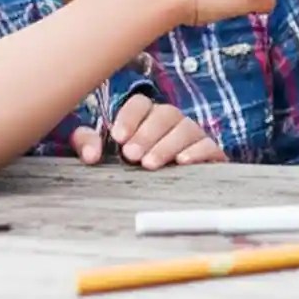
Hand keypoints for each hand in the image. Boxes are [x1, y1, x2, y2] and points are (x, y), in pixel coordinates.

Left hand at [70, 94, 225, 168]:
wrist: (168, 195)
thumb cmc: (133, 166)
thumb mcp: (105, 154)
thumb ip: (88, 145)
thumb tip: (90, 154)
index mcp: (146, 117)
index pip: (140, 103)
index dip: (130, 116)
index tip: (118, 137)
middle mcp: (171, 121)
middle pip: (165, 114)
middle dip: (147, 134)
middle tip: (131, 155)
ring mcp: (192, 135)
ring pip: (185, 128)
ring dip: (167, 145)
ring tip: (149, 164)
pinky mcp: (210, 153)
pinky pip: (208, 145)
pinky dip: (196, 151)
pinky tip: (182, 162)